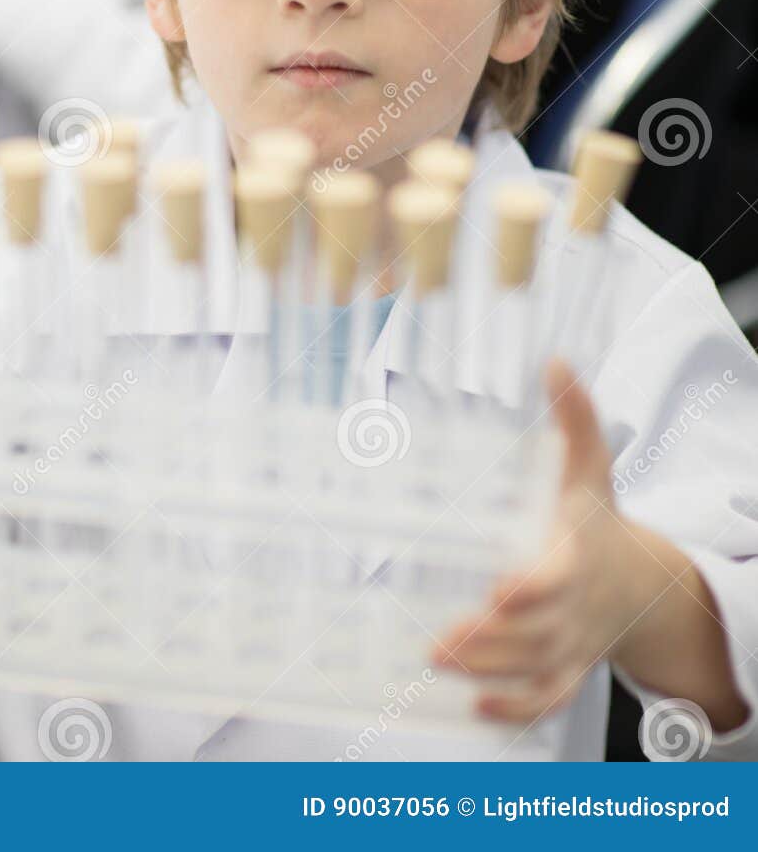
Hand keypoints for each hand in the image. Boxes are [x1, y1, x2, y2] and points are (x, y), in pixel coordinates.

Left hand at [431, 359, 628, 722]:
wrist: (636, 582)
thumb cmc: (595, 517)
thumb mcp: (590, 464)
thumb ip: (575, 415)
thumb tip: (555, 361)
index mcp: (576, 554)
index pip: (557, 579)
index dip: (532, 589)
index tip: (500, 588)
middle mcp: (574, 608)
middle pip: (537, 635)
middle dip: (491, 641)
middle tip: (438, 640)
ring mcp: (571, 644)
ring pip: (535, 671)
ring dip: (488, 673)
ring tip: (436, 662)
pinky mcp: (565, 670)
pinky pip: (547, 700)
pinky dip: (517, 711)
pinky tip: (475, 709)